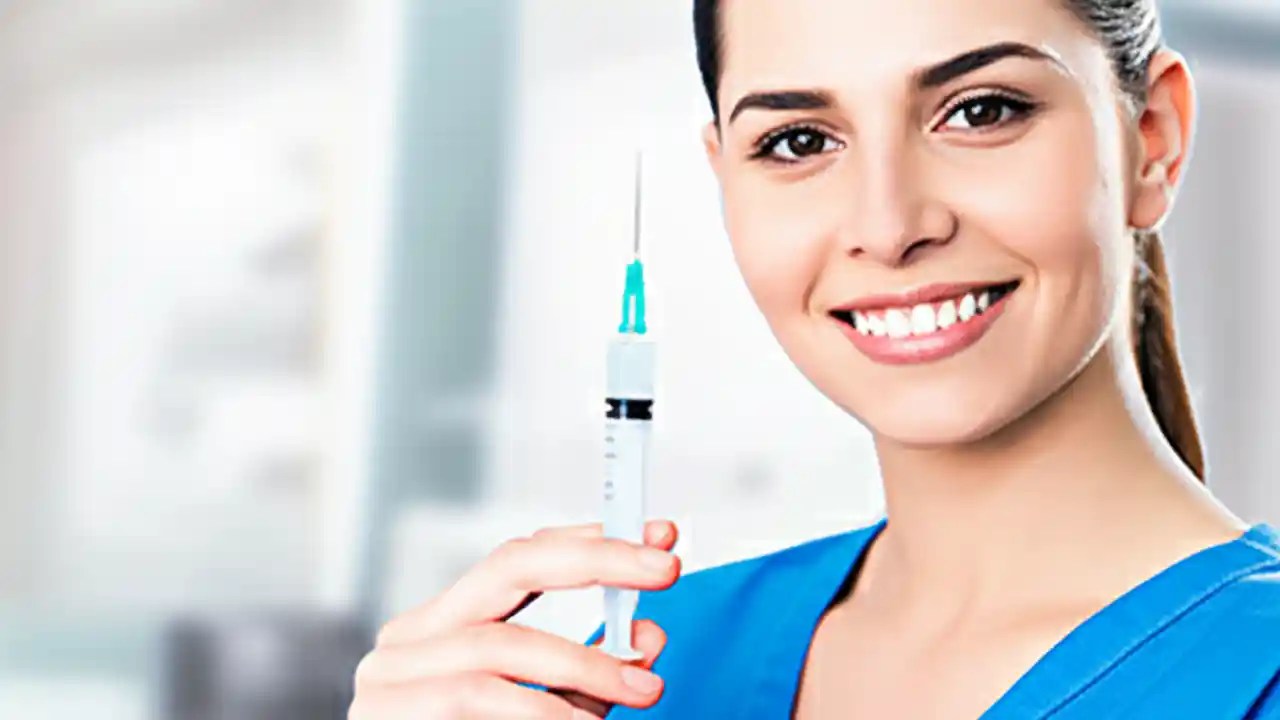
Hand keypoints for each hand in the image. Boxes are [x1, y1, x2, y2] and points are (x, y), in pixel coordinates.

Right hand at [349, 519, 681, 718]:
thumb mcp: (544, 715)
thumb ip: (589, 679)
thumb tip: (650, 638)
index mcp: (442, 627)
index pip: (518, 560)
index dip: (590, 541)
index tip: (658, 537)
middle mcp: (411, 637)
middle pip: (508, 566)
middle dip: (596, 560)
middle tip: (666, 568)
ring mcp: (392, 674)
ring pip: (504, 643)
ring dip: (586, 665)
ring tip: (644, 689)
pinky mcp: (390, 713)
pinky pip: (481, 696)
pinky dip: (544, 711)